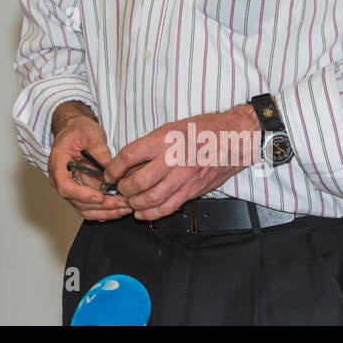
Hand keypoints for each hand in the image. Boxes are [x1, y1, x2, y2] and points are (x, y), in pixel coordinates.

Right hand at [48, 102, 133, 220]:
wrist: (76, 131)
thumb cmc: (79, 130)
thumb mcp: (89, 133)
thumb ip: (98, 149)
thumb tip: (108, 165)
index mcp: (58, 163)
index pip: (65, 186)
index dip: (82, 194)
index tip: (101, 196)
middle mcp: (61, 179)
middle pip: (77, 202)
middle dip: (102, 206)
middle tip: (122, 202)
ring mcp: (70, 187)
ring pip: (85, 209)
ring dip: (105, 212)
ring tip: (125, 207)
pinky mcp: (80, 193)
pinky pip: (91, 208)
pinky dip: (105, 211)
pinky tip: (120, 207)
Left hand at [103, 106, 259, 220]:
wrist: (233, 138)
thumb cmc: (202, 130)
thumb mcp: (171, 128)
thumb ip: (150, 146)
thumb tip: (128, 162)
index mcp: (164, 139)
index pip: (129, 156)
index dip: (114, 168)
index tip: (109, 173)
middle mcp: (173, 159)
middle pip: (138, 182)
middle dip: (123, 189)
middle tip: (118, 189)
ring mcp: (184, 177)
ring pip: (151, 199)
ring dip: (134, 203)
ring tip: (128, 201)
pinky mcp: (193, 190)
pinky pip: (168, 207)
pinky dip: (151, 213)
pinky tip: (142, 212)